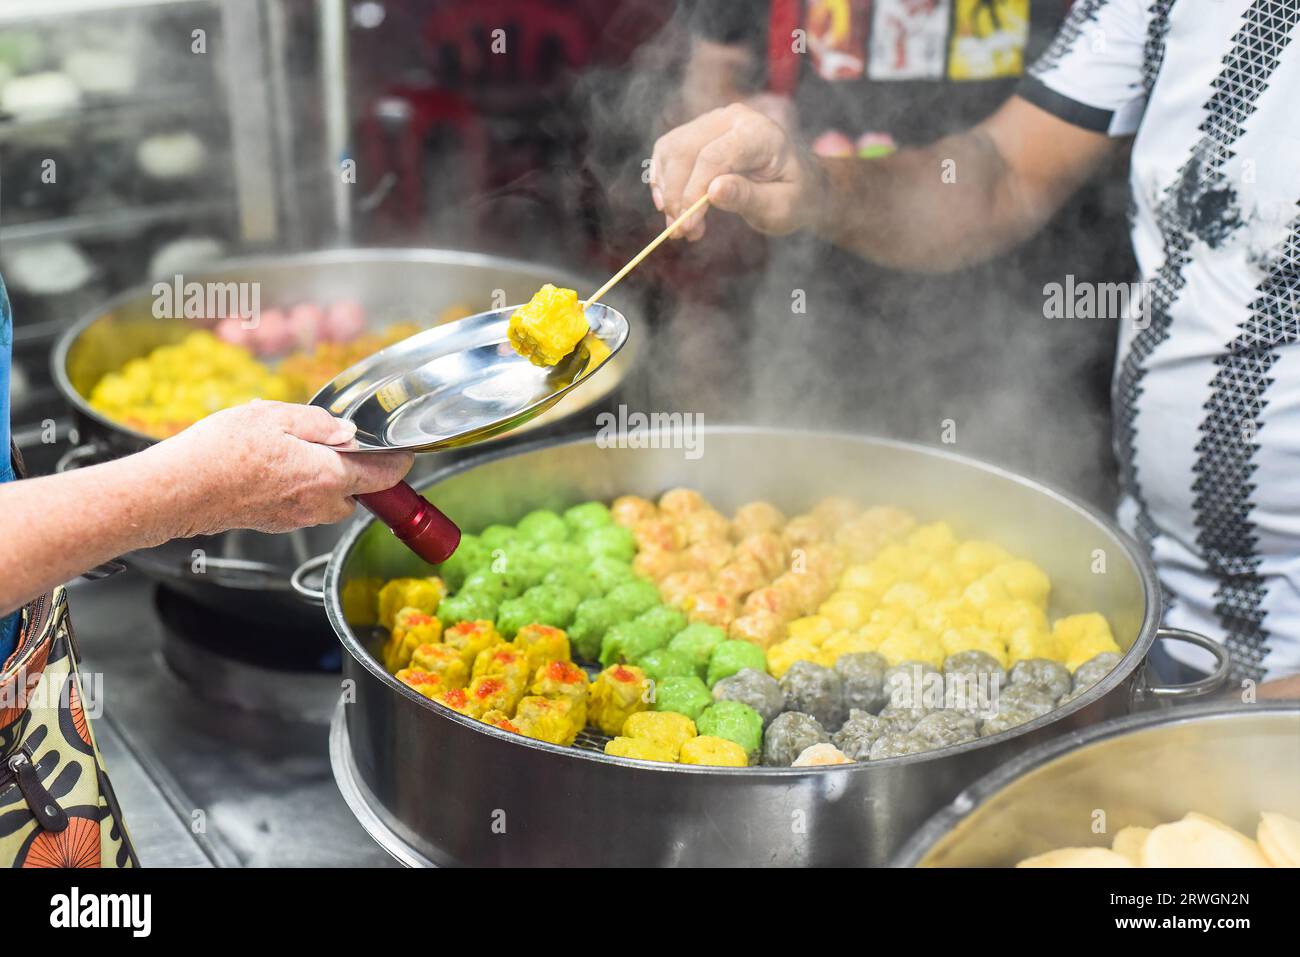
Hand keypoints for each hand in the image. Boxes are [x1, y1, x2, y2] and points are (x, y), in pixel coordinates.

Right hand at [146, 400, 413, 535]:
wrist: (174, 491)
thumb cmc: (219, 453)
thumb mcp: (274, 416)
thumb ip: (318, 423)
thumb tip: (347, 431)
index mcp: (327, 476)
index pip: (383, 477)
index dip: (398, 463)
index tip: (403, 452)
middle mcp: (316, 504)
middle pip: (356, 493)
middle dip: (356, 472)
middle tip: (342, 445)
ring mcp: (293, 518)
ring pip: (328, 502)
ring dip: (326, 480)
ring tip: (299, 450)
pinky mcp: (271, 523)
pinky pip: (301, 507)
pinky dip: (299, 488)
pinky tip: (274, 467)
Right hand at [650, 103, 824, 240]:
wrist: (799, 183)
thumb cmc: (794, 197)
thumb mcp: (780, 207)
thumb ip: (749, 198)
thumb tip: (713, 191)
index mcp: (759, 133)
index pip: (712, 157)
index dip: (693, 194)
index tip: (687, 227)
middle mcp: (733, 118)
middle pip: (684, 151)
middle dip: (676, 196)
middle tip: (681, 233)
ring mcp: (712, 121)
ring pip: (670, 150)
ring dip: (666, 191)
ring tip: (681, 225)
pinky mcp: (697, 133)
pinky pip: (666, 152)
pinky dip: (662, 182)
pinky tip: (671, 208)